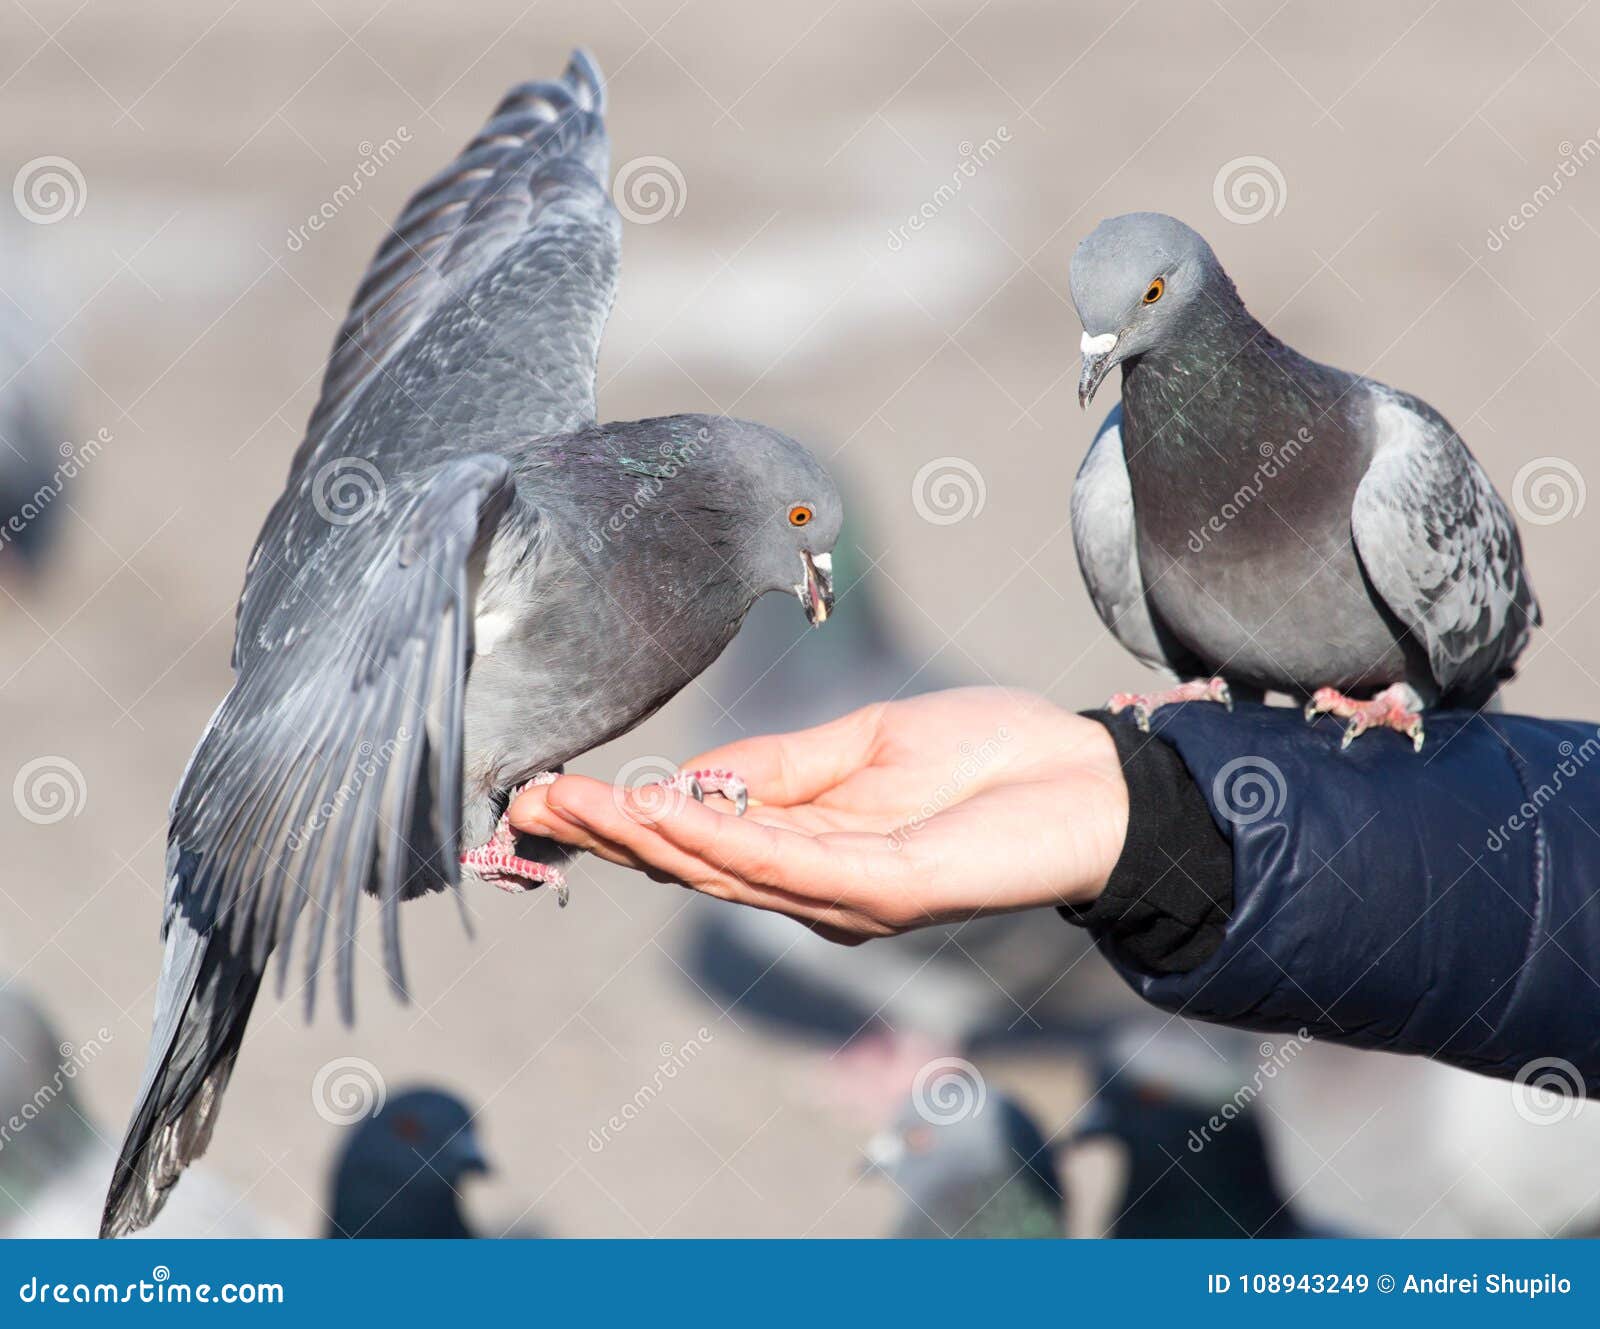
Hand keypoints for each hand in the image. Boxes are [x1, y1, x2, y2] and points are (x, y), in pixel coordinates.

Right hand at [508, 687, 1127, 944]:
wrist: (1089, 778)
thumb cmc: (989, 759)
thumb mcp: (862, 745)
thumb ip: (777, 768)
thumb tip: (685, 778)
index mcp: (808, 847)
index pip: (699, 837)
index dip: (624, 817)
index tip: (550, 790)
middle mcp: (815, 885)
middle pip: (693, 862)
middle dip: (609, 832)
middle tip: (529, 801)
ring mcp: (845, 894)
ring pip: (724, 869)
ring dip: (643, 836)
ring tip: (572, 803)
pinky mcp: (883, 887)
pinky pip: (786, 863)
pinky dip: (720, 839)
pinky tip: (665, 814)